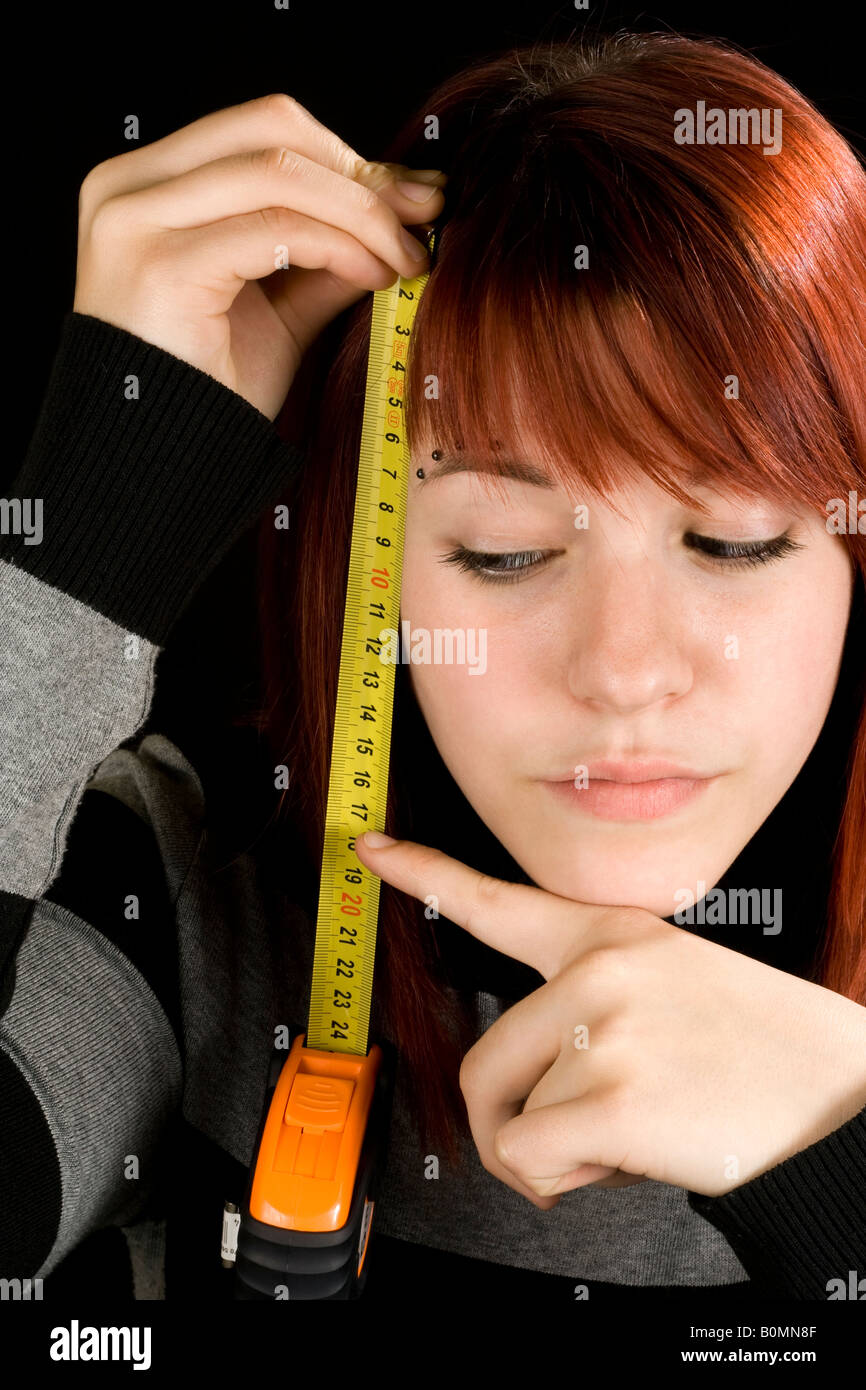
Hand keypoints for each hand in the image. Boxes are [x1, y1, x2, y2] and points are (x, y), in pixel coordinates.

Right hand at [73, 93, 445, 419]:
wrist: (157, 467)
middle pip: (271, 129)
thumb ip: (326, 250)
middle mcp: (127, 187)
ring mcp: (137, 222)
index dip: (347, 156)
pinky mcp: (161, 265)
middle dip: (361, 174)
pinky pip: (276, 230)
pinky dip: (340, 244)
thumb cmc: (210, 392)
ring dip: (362, 212)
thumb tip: (402, 206)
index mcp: (147, 183)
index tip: (415, 194)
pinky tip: (374, 275)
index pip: (261, 130)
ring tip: (405, 258)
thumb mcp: (279, 306)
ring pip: (280, 173)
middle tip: (422, 216)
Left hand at [355, 832, 865, 1206]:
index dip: (425, 875)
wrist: (837, 1090)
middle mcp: (595, 973)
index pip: (499, 902)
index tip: (371, 850)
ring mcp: (601, 1031)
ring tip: (638, 1128)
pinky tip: (629, 1155)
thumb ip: (592, 1001)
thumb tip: (530, 1077)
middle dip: (508, 1123)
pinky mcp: (612, 1098)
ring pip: (511, 1124)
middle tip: (569, 1137)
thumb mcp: (673, 980)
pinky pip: (530, 1161)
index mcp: (609, 936)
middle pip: (481, 1067)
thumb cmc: (752, 1046)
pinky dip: (567, 1181)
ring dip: (562, 1151)